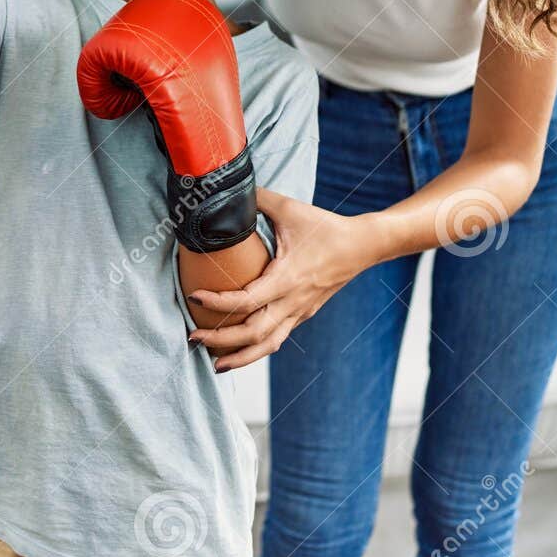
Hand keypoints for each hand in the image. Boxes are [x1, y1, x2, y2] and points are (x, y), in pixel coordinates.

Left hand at [185, 186, 378, 370]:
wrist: (363, 246)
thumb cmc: (325, 226)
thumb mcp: (289, 208)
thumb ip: (256, 199)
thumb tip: (227, 192)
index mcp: (288, 277)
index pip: (247, 300)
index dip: (218, 303)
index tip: (194, 297)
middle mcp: (293, 301)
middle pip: (254, 333)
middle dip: (221, 339)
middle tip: (193, 337)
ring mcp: (300, 311)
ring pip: (268, 345)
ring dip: (240, 357)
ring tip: (215, 364)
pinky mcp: (303, 314)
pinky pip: (278, 338)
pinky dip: (257, 349)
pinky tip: (239, 352)